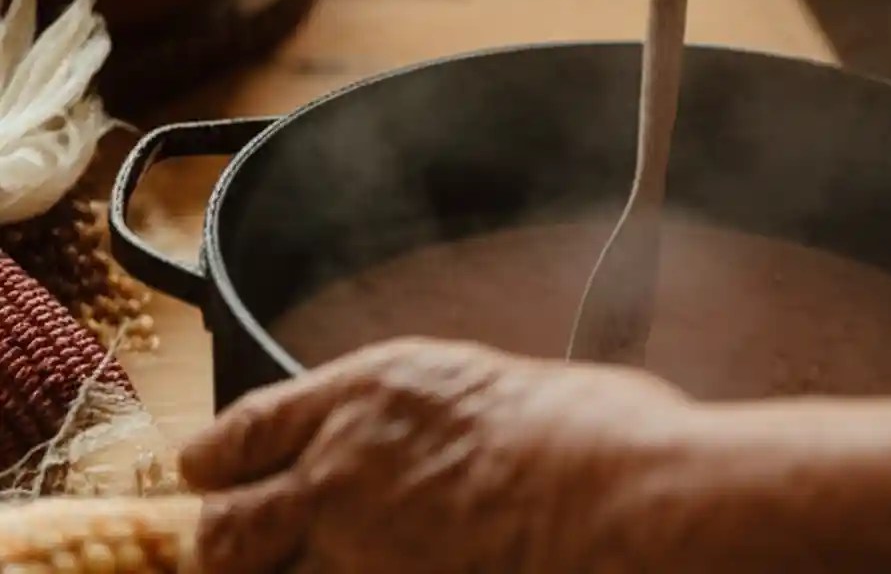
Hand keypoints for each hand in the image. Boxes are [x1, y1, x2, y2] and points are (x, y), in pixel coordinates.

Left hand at [179, 338, 695, 572]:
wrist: (627, 499)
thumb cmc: (595, 435)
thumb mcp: (502, 390)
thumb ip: (444, 418)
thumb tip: (453, 434)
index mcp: (372, 396)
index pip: (246, 429)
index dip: (215, 460)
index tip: (207, 473)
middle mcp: (342, 471)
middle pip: (225, 527)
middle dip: (227, 544)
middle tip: (243, 551)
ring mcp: (357, 552)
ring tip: (319, 568)